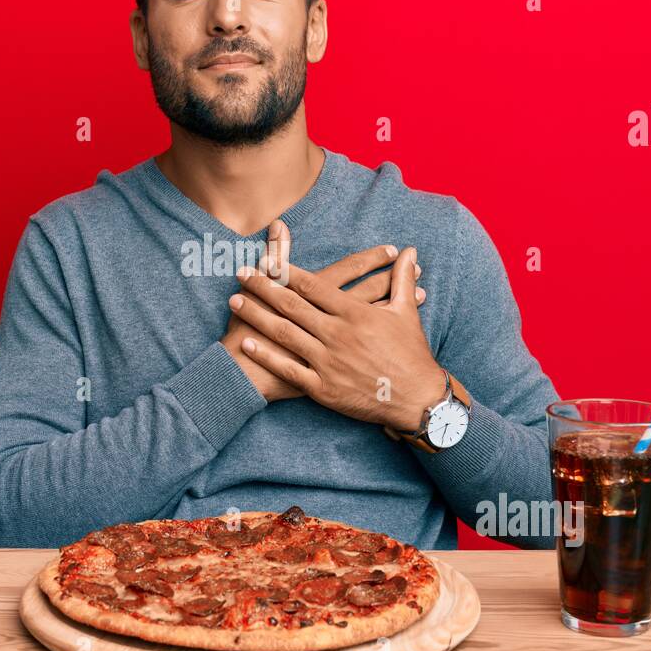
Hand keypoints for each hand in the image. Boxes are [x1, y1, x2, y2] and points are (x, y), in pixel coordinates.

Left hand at [228, 245, 446, 429]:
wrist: (417, 399)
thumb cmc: (411, 354)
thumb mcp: (407, 313)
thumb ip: (401, 279)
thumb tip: (409, 250)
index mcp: (355, 313)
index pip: (312, 285)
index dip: (286, 270)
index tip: (264, 259)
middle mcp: (337, 334)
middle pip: (291, 305)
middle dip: (262, 287)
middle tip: (240, 273)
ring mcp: (328, 361)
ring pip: (284, 333)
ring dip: (256, 316)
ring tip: (234, 300)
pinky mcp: (323, 388)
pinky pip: (288, 369)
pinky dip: (265, 356)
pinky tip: (246, 343)